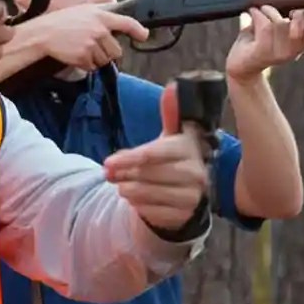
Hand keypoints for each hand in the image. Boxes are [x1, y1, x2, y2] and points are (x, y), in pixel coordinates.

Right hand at [27, 4, 150, 71]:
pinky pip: (93, 67)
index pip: (126, 22)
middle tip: (93, 45)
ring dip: (96, 59)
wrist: (44, 33)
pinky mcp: (84, 57)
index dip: (138, 30)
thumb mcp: (84, 10)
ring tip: (82, 48)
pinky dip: (86, 64)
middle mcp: (99, 30)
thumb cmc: (63, 21)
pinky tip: (77, 54)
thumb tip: (119, 21)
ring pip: (105, 60)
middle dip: (108, 51)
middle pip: (116, 51)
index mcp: (101, 16)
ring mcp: (92, 44)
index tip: (144, 35)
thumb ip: (103, 14)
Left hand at [102, 82, 208, 232]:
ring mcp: (191, 197)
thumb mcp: (172, 136)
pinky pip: (150, 212)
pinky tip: (134, 198)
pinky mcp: (183, 216)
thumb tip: (173, 87)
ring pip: (147, 194)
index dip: (130, 157)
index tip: (108, 161)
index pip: (155, 153)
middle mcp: (195, 174)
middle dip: (124, 173)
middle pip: (148, 174)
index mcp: (190, 149)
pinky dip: (137, 205)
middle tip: (108, 173)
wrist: (188, 193)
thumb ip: (171, 114)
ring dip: (127, 189)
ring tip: (121, 185)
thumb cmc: (174, 159)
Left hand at [225, 5, 303, 80]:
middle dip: (297, 14)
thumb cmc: (257, 43)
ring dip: (269, 11)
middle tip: (289, 12)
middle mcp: (291, 51)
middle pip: (302, 25)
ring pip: (280, 23)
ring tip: (261, 9)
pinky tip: (251, 12)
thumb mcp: (274, 29)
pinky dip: (258, 15)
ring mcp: (276, 53)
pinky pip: (265, 27)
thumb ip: (284, 17)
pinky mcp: (261, 53)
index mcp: (298, 44)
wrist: (239, 66)